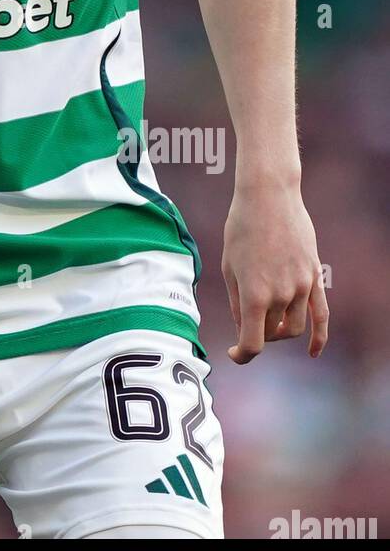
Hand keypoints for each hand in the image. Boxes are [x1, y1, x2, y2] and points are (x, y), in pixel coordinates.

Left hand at [221, 179, 328, 362]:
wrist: (269, 196)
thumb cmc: (240, 227)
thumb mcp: (229, 266)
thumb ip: (237, 302)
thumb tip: (244, 328)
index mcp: (254, 294)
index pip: (252, 343)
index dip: (242, 354)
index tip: (233, 353)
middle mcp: (281, 295)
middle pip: (272, 333)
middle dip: (257, 333)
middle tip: (245, 320)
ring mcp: (301, 287)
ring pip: (295, 327)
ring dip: (280, 331)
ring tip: (266, 320)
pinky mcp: (315, 276)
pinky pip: (322, 315)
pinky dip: (320, 338)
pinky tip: (313, 352)